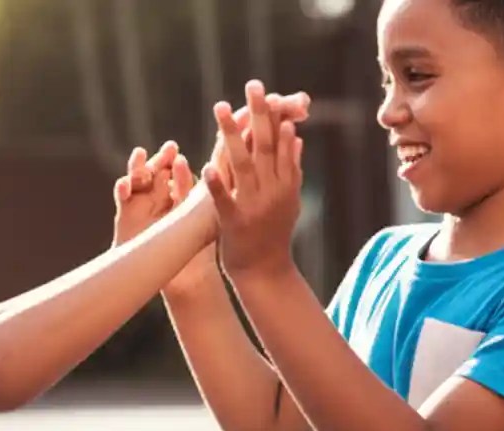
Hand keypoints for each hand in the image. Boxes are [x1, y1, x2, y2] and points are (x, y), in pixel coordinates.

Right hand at [113, 141, 188, 246]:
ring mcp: (140, 204)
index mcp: (177, 194)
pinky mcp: (126, 215)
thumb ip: (188, 192)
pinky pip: (123, 198)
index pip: (174, 171)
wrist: (172, 277)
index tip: (174, 152)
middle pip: (155, 170)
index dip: (172, 161)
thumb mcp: (193, 217)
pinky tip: (124, 184)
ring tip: (140, 154)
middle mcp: (158, 196)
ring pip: (137, 178)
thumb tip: (184, 163)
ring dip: (138, 166)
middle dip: (159, 159)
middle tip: (164, 149)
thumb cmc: (189, 248)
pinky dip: (122, 189)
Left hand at [204, 80, 304, 278]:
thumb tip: (297, 137)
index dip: (274, 116)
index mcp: (285, 183)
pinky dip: (217, 183)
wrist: (266, 272)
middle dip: (257, 114)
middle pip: (264, 145)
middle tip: (251, 85)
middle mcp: (273, 190)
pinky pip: (224, 200)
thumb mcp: (290, 201)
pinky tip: (206, 166)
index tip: (269, 92)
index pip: (281, 142)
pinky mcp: (235, 222)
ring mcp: (254, 205)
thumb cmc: (274, 234)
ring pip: (242, 164)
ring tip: (219, 108)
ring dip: (230, 135)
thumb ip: (292, 170)